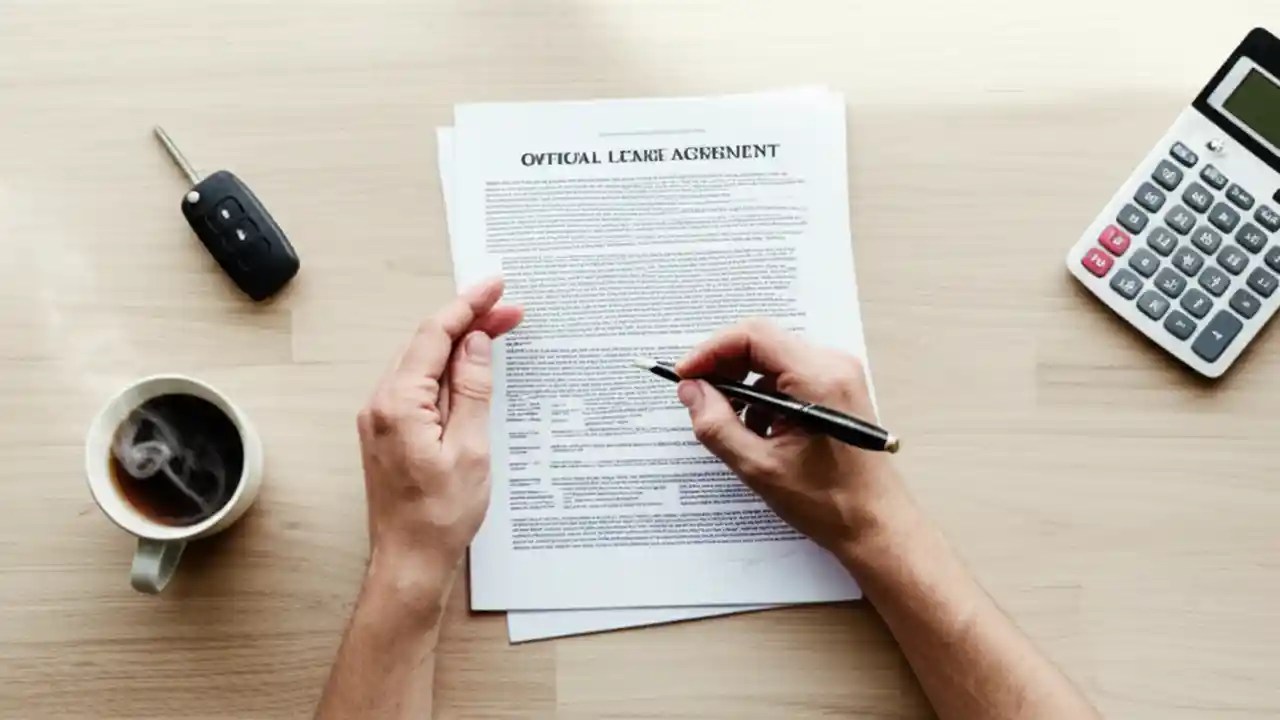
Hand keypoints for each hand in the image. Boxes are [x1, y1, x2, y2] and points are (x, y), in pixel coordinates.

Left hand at [357, 277, 522, 587]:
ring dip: (460, 344)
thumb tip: (475, 344)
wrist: (409, 561)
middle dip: (469, 320)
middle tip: (510, 309)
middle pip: (427, 343)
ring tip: (498, 331)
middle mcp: (381, 404)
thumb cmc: (438, 516)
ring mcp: (381, 417)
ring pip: (423, 362)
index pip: (434, 335)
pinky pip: (419, 385)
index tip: (495, 286)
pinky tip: (471, 368)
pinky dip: (447, 370)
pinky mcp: (389, 431)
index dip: (468, 305)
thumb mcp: (470, 448)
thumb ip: (472, 389)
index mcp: (399, 403)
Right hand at [675, 319, 906, 556]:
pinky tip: (758, 430)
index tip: (685, 375)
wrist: (877, 524)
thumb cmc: (829, 502)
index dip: (711, 350)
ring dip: (743, 383)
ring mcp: (839, 375)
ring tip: (729, 422)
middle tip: (697, 396)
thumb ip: (717, 425)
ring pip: (773, 359)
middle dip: (724, 366)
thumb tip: (691, 391)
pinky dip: (764, 394)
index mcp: (818, 378)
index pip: (754, 335)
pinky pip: (789, 375)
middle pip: (763, 342)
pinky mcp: (838, 389)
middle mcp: (833, 365)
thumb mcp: (760, 467)